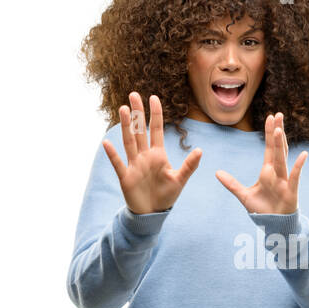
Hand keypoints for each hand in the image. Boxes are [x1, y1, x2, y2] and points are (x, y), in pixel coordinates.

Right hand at [103, 92, 200, 213]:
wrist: (152, 213)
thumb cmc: (166, 195)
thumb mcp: (180, 180)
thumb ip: (190, 166)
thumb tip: (201, 150)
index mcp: (158, 154)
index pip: (157, 129)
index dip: (155, 114)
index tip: (154, 97)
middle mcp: (145, 156)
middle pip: (140, 130)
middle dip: (138, 113)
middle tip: (134, 94)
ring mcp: (134, 164)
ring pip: (129, 141)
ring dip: (126, 126)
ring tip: (124, 109)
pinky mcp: (125, 177)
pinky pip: (118, 163)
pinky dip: (113, 154)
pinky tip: (107, 142)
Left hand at [215, 112, 305, 213]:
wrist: (274, 225)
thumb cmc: (263, 210)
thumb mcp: (244, 196)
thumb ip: (231, 184)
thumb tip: (216, 172)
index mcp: (268, 171)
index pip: (268, 148)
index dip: (268, 133)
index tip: (270, 117)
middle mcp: (277, 172)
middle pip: (276, 149)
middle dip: (276, 132)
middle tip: (278, 114)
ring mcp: (285, 181)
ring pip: (282, 160)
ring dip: (281, 145)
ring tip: (280, 130)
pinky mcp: (291, 191)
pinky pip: (295, 177)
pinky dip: (298, 166)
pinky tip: (303, 155)